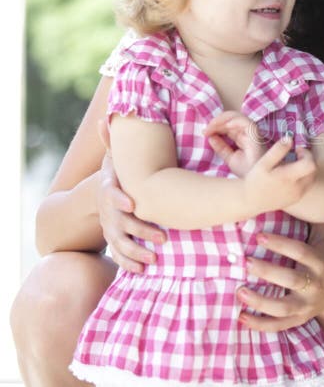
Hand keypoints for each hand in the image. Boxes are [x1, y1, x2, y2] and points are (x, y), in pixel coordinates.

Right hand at [97, 120, 165, 272]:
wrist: (96, 197)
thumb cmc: (117, 173)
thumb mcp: (114, 157)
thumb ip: (113, 141)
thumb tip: (106, 116)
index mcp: (109, 189)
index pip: (111, 194)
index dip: (119, 199)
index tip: (131, 204)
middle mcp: (108, 211)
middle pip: (121, 224)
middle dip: (141, 231)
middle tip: (163, 238)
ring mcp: (110, 228)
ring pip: (120, 243)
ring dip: (136, 252)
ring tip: (154, 260)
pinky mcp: (114, 241)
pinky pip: (119, 256)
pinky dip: (128, 264)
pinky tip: (143, 271)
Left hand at [205, 111, 267, 176]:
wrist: (256, 183)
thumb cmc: (248, 173)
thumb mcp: (230, 159)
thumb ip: (221, 148)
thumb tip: (210, 137)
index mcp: (243, 138)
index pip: (229, 125)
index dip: (216, 126)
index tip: (204, 133)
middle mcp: (248, 134)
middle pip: (232, 119)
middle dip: (217, 121)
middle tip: (205, 130)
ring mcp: (253, 133)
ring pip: (238, 117)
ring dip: (222, 120)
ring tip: (211, 127)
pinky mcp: (256, 135)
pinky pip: (246, 122)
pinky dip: (233, 121)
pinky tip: (223, 126)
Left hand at [237, 223, 323, 330]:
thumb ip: (314, 220)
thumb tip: (302, 191)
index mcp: (320, 262)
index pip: (301, 252)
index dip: (282, 245)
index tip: (259, 236)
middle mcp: (315, 284)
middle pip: (293, 279)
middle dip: (269, 271)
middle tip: (246, 262)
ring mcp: (306, 305)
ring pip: (284, 306)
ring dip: (261, 301)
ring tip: (239, 292)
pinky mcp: (298, 319)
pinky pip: (279, 325)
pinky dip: (260, 324)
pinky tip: (241, 317)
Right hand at [243, 135, 315, 211]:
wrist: (250, 201)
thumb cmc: (255, 180)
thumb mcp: (263, 163)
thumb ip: (278, 150)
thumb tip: (290, 139)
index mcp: (288, 178)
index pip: (310, 165)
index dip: (307, 154)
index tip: (297, 150)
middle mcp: (296, 188)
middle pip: (313, 171)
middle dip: (307, 161)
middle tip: (296, 156)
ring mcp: (296, 195)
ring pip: (311, 179)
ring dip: (305, 170)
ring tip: (292, 165)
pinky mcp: (295, 200)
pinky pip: (305, 187)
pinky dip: (302, 179)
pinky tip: (290, 175)